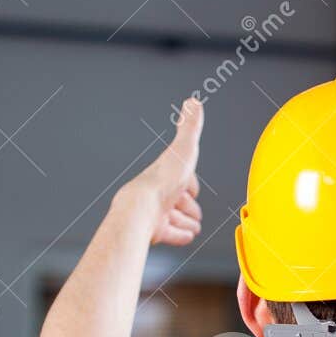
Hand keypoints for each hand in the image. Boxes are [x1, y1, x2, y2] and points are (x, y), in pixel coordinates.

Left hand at [116, 97, 202, 245]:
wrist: (143, 208)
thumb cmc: (162, 180)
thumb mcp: (183, 149)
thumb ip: (190, 127)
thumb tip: (193, 101)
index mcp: (167, 175)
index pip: (187, 182)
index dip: (192, 185)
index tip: (189, 188)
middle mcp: (161, 194)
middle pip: (186, 203)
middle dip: (191, 207)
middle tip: (185, 206)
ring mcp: (159, 213)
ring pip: (182, 220)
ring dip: (189, 222)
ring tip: (188, 223)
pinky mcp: (157, 231)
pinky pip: (175, 234)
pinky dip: (182, 235)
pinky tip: (186, 235)